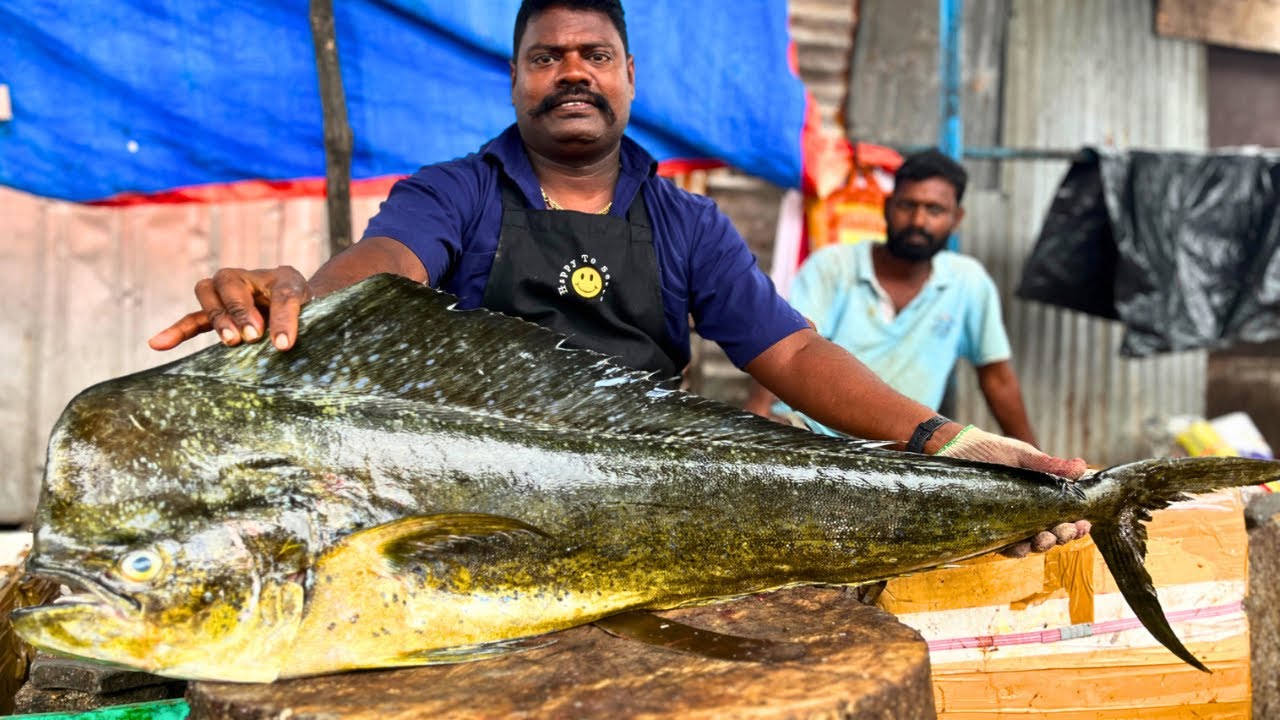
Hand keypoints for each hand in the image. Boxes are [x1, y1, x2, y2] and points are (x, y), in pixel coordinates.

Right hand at [148, 267, 311, 351]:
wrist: (300, 312)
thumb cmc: (301, 304)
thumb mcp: (301, 301)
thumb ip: (289, 317)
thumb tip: (280, 345)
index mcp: (258, 274)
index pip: (260, 287)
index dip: (266, 312)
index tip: (280, 341)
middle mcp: (237, 281)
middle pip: (222, 285)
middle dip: (236, 310)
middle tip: (253, 335)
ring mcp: (223, 298)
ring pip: (207, 298)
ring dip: (217, 317)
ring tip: (231, 340)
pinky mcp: (216, 319)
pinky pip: (191, 322)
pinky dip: (176, 332)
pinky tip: (157, 344)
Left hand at [936, 425, 1089, 556]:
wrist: (954, 447)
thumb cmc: (991, 450)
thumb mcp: (1022, 455)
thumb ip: (1049, 465)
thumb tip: (1081, 466)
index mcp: (1039, 500)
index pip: (1062, 519)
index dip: (1075, 526)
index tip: (1084, 524)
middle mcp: (1025, 516)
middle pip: (1050, 535)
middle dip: (1061, 537)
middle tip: (1065, 531)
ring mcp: (1006, 524)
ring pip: (1028, 545)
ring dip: (1040, 546)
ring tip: (1045, 538)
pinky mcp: (985, 529)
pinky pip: (1002, 546)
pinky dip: (1014, 549)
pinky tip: (1020, 547)